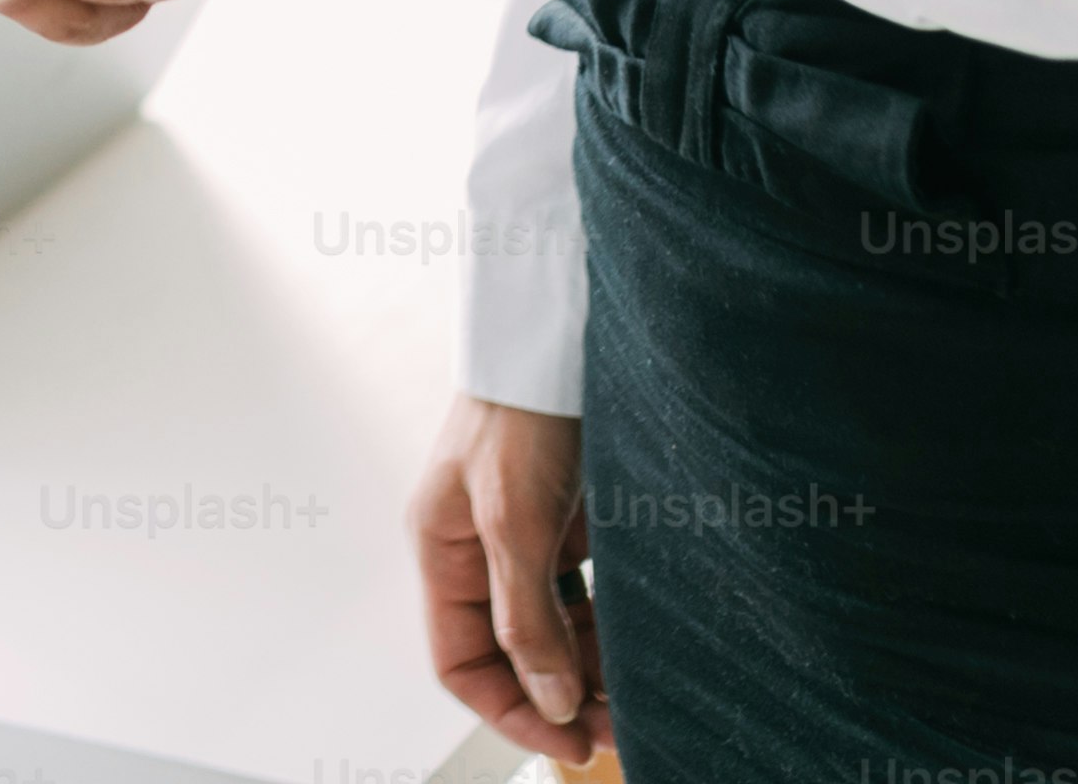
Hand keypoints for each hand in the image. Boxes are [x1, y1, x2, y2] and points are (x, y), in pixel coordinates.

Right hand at [411, 395, 603, 761]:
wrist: (564, 337)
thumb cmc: (522, 409)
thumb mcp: (515, 518)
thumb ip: (527, 614)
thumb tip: (549, 698)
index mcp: (443, 550)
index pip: (461, 659)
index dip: (509, 708)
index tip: (569, 740)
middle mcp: (479, 550)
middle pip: (511, 652)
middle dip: (557, 694)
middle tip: (615, 726)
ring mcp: (525, 537)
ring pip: (551, 629)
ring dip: (587, 665)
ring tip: (631, 695)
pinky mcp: (567, 522)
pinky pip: (581, 597)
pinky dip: (604, 627)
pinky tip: (634, 645)